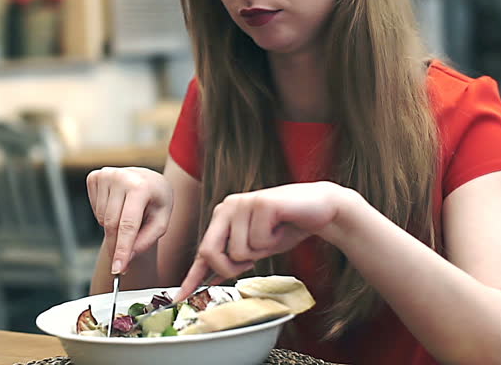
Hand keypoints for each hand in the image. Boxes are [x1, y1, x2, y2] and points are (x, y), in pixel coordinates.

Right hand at [87, 167, 172, 273]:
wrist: (149, 180)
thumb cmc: (157, 200)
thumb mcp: (162, 221)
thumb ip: (146, 240)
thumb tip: (126, 257)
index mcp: (141, 186)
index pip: (128, 224)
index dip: (122, 249)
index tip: (118, 269)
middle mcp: (121, 177)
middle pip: (111, 224)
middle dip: (116, 245)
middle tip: (122, 261)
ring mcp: (106, 175)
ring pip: (102, 219)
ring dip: (113, 227)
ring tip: (128, 215)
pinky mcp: (94, 177)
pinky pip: (95, 209)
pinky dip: (104, 215)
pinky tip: (117, 206)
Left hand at [175, 181, 352, 300]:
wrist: (321, 208)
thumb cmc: (286, 227)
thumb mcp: (256, 248)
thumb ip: (234, 259)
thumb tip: (210, 278)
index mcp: (222, 216)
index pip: (204, 251)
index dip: (191, 277)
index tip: (179, 298)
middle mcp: (227, 207)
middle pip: (211, 252)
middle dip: (229, 267)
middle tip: (252, 262)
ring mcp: (242, 203)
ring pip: (239, 252)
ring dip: (261, 252)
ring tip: (273, 234)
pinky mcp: (261, 203)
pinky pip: (259, 242)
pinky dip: (274, 241)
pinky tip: (282, 226)